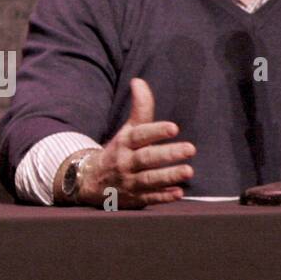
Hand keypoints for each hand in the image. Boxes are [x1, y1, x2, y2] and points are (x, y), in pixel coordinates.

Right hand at [77, 78, 195, 207]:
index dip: (156, 131)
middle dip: (167, 154)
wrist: (89, 181)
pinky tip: (178, 193)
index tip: (174, 127)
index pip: (140, 135)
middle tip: (190, 149)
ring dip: (169, 176)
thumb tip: (138, 81)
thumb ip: (139, 109)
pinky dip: (163, 197)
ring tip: (188, 171)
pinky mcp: (134, 199)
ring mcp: (129, 182)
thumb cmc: (118, 151)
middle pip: (146, 158)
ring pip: (149, 180)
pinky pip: (149, 198)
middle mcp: (125, 162)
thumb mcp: (127, 130)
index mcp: (125, 143)